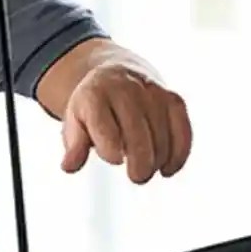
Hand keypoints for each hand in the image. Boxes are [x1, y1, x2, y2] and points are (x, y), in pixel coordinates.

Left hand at [59, 59, 191, 183]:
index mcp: (94, 94)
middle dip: (140, 162)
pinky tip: (168, 169)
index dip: (110, 150)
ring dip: (157, 160)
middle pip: (137, 133)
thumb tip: (68, 167)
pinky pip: (182, 129)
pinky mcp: (172, 98)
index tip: (114, 159)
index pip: (104, 128)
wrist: (114, 74)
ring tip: (146, 170)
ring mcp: (151, 91)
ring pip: (161, 135)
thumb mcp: (75, 121)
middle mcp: (124, 88)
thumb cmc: (93, 106)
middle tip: (137, 177)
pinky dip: (178, 153)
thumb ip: (74, 145)